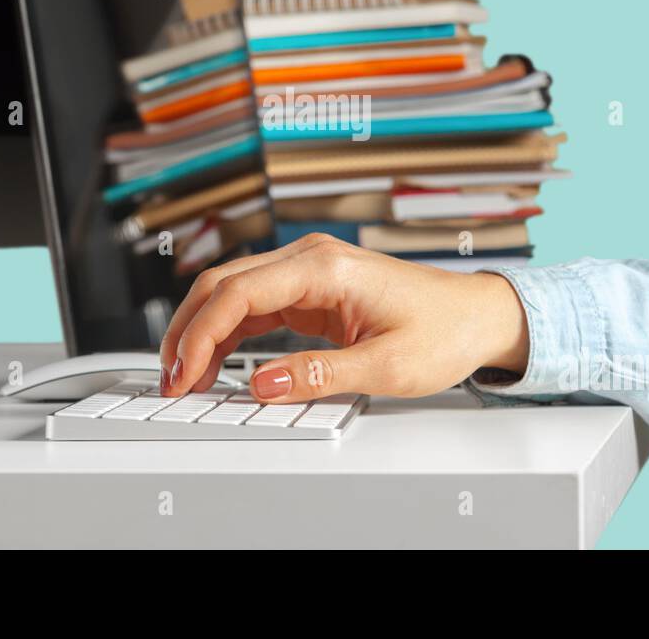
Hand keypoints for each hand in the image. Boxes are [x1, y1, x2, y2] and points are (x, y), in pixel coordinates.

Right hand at [159, 233, 528, 402]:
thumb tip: (264, 387)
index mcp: (325, 268)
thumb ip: (320, 376)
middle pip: (222, 284)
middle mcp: (310, 260)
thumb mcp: (387, 366)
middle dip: (187, 330)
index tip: (183, 374)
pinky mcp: (310, 288)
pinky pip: (253, 305)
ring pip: (231, 292)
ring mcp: (308, 271)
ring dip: (202, 331)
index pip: (238, 292)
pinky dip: (227, 332)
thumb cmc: (444, 330)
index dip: (199, 335)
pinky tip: (215, 363)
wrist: (477, 314)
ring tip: (185, 377)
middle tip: (171, 380)